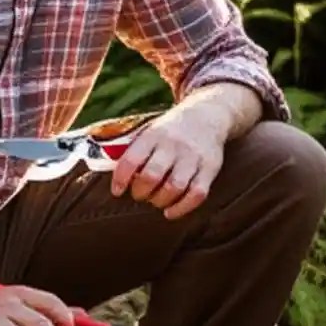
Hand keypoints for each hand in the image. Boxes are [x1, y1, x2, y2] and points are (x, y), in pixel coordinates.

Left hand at [109, 101, 230, 219]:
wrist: (208, 114)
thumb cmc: (170, 131)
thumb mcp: (150, 130)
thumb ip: (134, 151)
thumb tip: (115, 177)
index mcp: (153, 134)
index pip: (131, 159)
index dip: (120, 179)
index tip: (117, 191)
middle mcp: (173, 145)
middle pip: (152, 176)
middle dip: (140, 192)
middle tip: (139, 194)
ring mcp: (193, 157)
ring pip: (174, 187)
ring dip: (159, 201)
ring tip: (155, 200)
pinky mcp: (210, 168)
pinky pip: (197, 194)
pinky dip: (181, 208)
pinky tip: (170, 212)